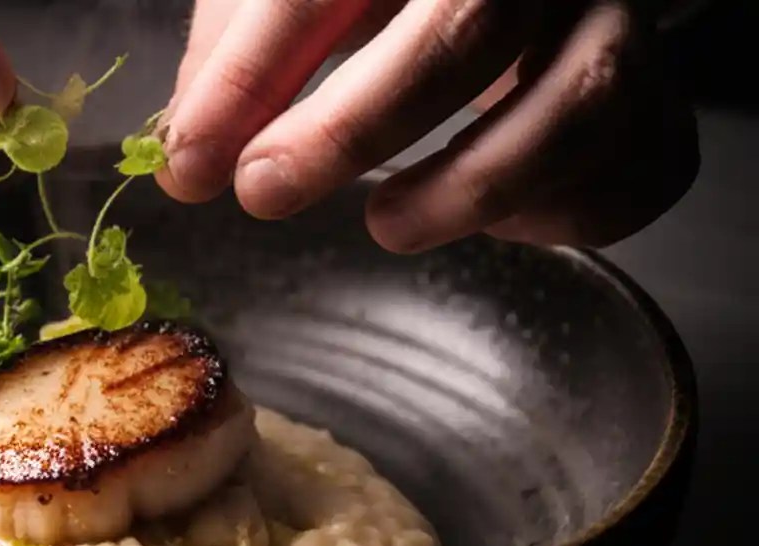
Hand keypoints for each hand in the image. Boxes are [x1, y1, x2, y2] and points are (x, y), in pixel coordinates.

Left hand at [158, 0, 699, 250]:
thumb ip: (239, 56)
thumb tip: (191, 154)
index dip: (252, 74)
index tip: (194, 161)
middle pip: (467, 26)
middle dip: (350, 128)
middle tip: (265, 191)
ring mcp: (612, 24)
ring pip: (577, 103)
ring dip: (465, 187)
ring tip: (384, 222)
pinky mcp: (653, 100)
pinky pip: (630, 168)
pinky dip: (554, 215)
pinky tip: (492, 214)